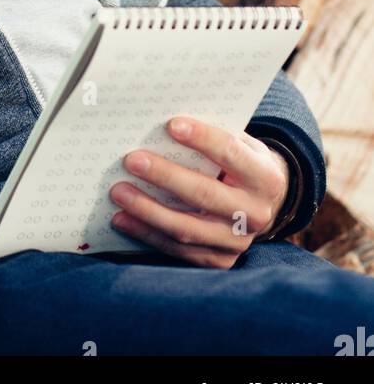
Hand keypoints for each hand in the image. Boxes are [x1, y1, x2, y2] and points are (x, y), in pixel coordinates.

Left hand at [108, 115, 290, 267]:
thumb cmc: (240, 162)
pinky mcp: (219, 260)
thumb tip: (162, 122)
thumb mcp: (240, 145)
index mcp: (265, 177)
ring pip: (187, 228)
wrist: (264, 203)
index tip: (171, 124)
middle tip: (131, 160)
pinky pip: (178, 250)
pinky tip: (123, 219)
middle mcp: (256, 213)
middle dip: (165, 176)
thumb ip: (214, 135)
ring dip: (147, 210)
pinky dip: (147, 234)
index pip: (231, 153)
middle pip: (205, 194)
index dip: (203, 138)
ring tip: (118, 192)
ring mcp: (237, 242)